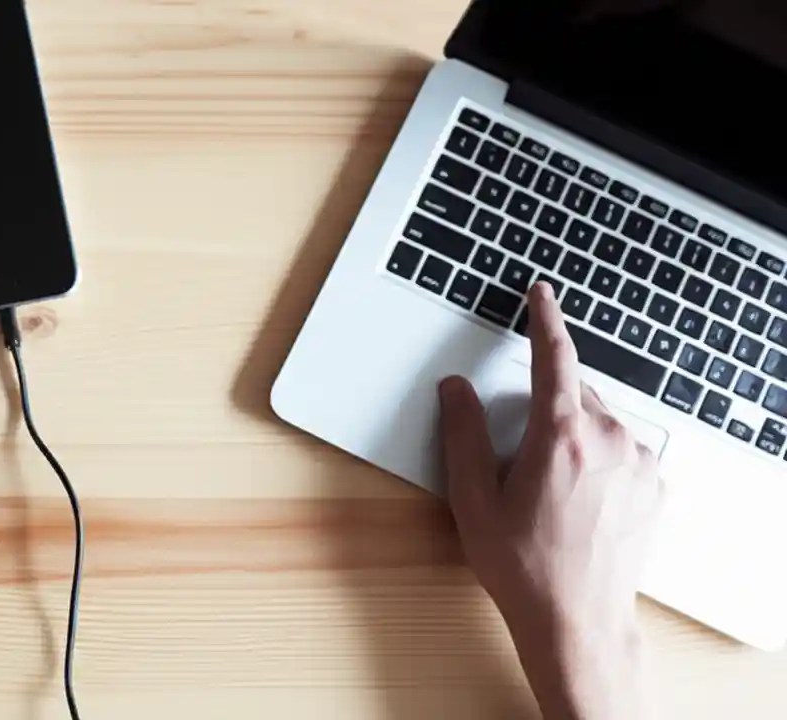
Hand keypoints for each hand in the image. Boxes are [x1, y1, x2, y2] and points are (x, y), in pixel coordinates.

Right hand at [438, 283, 662, 718]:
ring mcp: (637, 463)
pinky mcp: (653, 484)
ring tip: (550, 491)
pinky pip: (620, 449)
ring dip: (572, 435)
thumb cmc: (522, 564)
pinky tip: (577, 499)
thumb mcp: (473, 499)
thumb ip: (462, 434)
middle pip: (573, 393)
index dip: (543, 319)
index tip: (540, 293)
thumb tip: (456, 389)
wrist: (577, 620)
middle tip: (520, 462)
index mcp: (559, 435)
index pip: (552, 357)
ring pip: (598, 421)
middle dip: (544, 409)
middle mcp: (608, 439)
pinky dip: (597, 458)